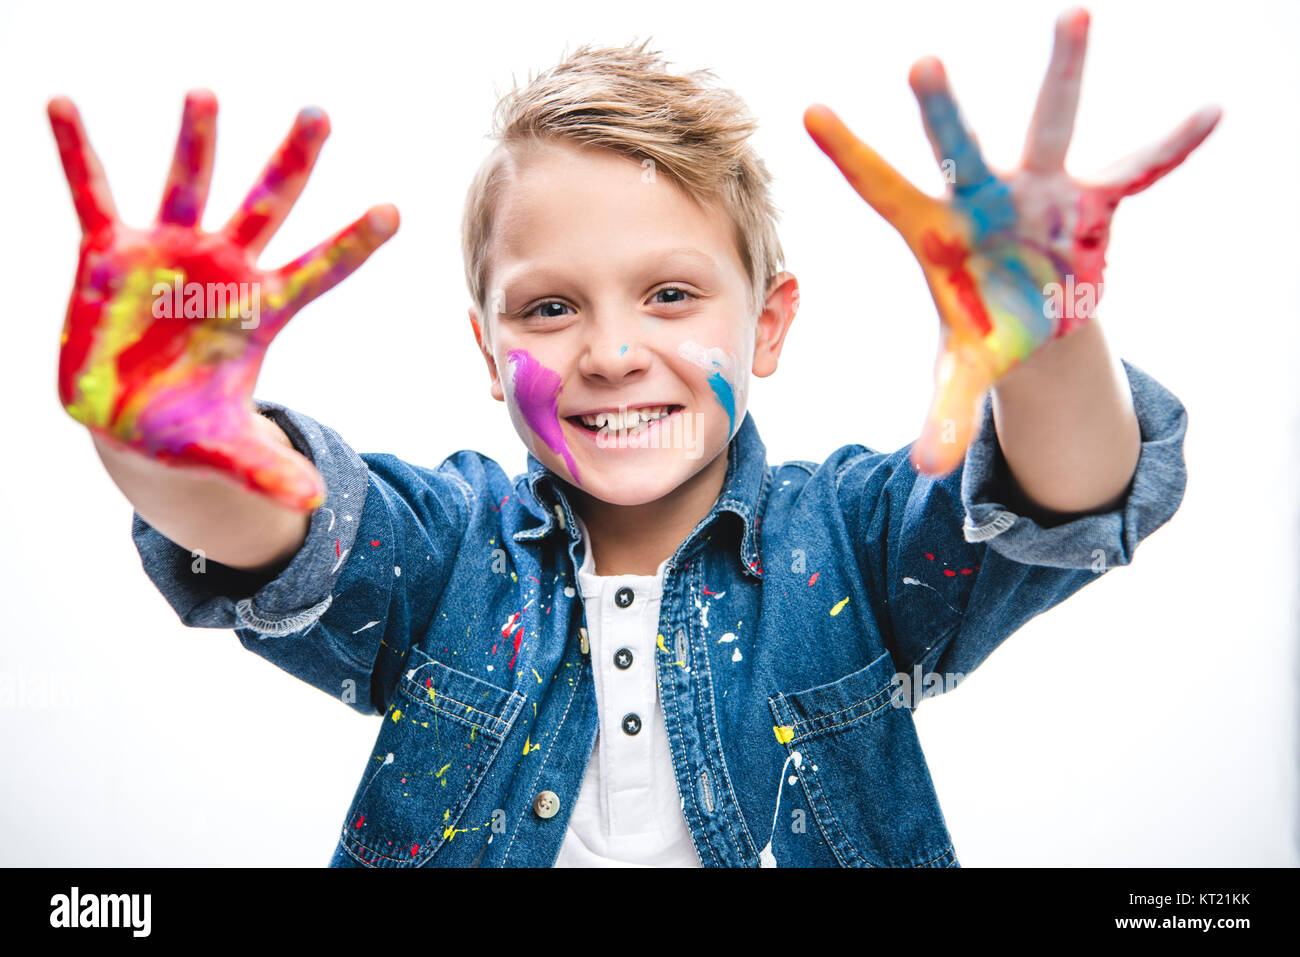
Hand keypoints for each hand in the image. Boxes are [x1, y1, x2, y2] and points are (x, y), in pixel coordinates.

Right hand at [50, 90, 398, 509]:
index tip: (395, 212)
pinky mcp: (109, 256)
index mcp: (260, 314)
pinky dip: (75, 154)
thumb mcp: (225, 452)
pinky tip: (60, 105)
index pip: (318, 272)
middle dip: (292, 164)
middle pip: (266, 208)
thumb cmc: (188, 429)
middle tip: (319, 112)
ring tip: (205, 93)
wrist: (129, 418)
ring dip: (194, 143)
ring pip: (187, 188)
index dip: (352, 245)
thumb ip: (264, 469)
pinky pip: (90, 196)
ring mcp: (166, 257)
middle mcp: (221, 272)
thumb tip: (310, 505)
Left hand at [804, 7, 1218, 475]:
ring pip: (1049, 128)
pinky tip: (1209, 114)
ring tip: (1072, 14)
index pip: (885, 192)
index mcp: (937, 236)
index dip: (851, 158)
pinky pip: (1137, 170)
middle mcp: (984, 201)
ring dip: (1061, 77)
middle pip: (961, 151)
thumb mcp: (966, 373)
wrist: (1037, 314)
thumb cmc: (986, 331)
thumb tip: (926, 469)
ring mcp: (1040, 194)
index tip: (808, 112)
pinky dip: (1170, 150)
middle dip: (943, 113)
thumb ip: (946, 413)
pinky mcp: (1094, 201)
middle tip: (921, 62)